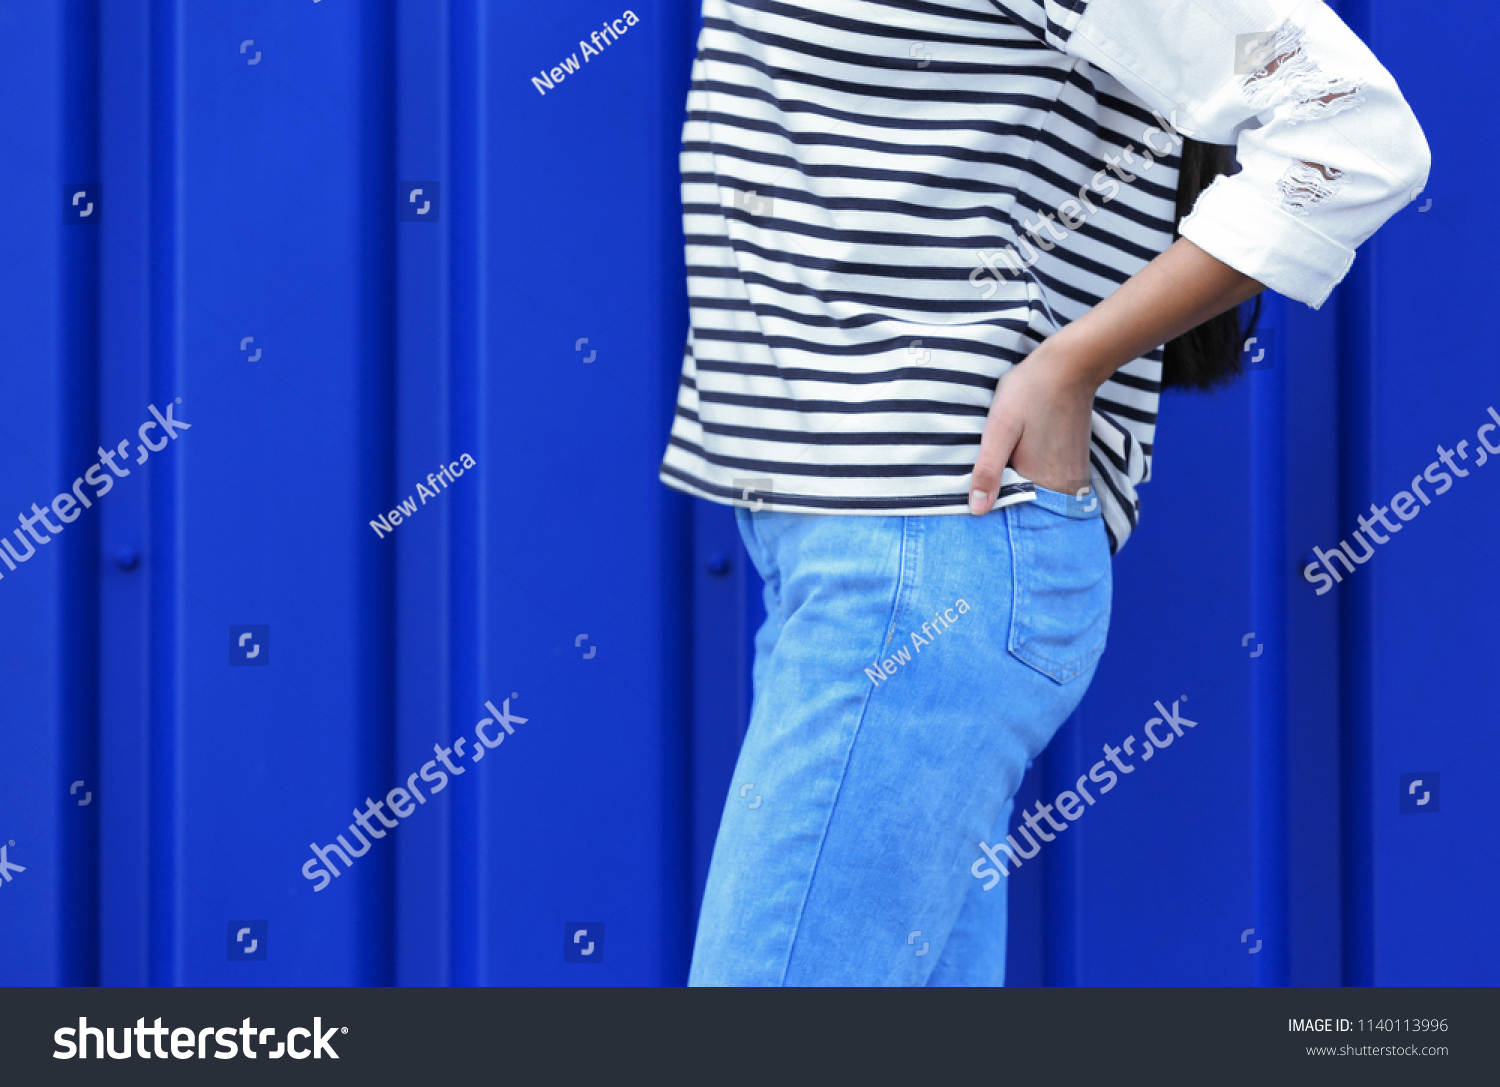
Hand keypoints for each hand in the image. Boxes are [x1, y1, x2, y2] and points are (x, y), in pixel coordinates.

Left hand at [968, 355, 1093, 513]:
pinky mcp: (1077, 464)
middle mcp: (1066, 487)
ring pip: (1042, 495)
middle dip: (1010, 499)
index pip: (1017, 514)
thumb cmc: (1029, 393)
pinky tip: (1024, 460)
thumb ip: (989, 470)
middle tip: (992, 479)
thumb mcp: (1000, 428)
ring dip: (1023, 488)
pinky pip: (1053, 483)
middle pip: (1031, 506)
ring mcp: (1075, 475)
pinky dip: (1037, 479)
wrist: (1068, 366)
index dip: (997, 507)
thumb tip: (976, 510)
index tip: (981, 499)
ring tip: (1008, 467)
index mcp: (1044, 482)